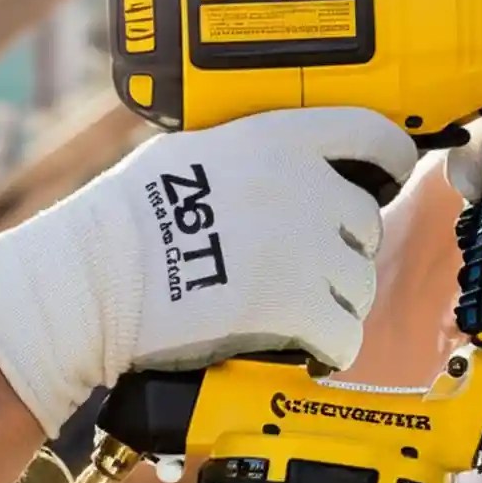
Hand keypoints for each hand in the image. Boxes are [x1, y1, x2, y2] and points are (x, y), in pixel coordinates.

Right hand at [0, 107, 417, 437]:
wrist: (89, 281)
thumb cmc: (124, 218)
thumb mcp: (193, 151)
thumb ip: (251, 151)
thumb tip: (287, 158)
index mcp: (281, 139)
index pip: (374, 134)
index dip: (391, 158)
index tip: (389, 176)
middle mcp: (305, 189)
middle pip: (367, 223)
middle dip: (344, 250)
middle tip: (309, 269)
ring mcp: (305, 250)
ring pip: (360, 285)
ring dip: (337, 302)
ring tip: (298, 312)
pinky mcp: (294, 307)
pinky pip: (345, 335)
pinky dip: (332, 348)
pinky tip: (309, 348)